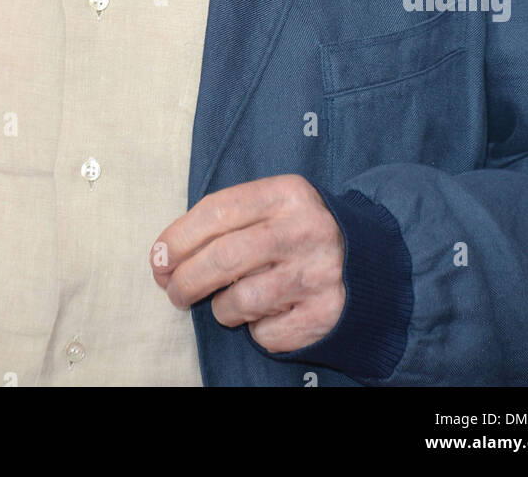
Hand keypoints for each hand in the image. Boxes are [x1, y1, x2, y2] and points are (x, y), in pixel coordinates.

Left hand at [150, 174, 345, 352]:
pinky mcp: (324, 315)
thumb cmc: (297, 231)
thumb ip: (225, 220)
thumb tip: (163, 256)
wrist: (370, 261)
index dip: (178, 238)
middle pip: (223, 258)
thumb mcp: (272, 205)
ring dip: (221, 309)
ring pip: (241, 301)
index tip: (157, 259)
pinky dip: (255, 330)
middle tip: (173, 292)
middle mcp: (304, 230)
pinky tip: (266, 314)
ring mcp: (317, 274)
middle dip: (185, 280)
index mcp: (286, 193)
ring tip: (225, 304)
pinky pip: (266, 334)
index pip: (217, 211)